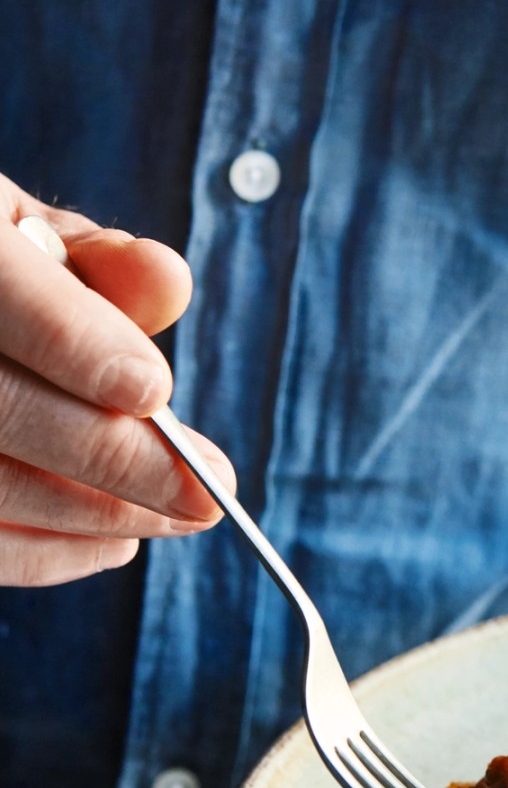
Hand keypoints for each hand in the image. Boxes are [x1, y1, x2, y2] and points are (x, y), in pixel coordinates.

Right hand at [0, 174, 234, 585]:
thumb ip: (93, 263)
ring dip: (95, 517)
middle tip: (209, 492)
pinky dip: (47, 553)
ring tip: (180, 517)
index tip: (155, 393)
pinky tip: (114, 543)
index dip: (77, 347)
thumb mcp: (18, 234)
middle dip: (117, 460)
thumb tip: (167, 282)